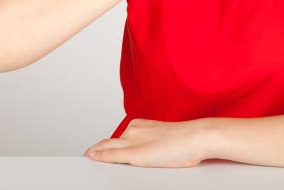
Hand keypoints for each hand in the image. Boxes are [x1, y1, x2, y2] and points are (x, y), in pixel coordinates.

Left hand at [83, 118, 212, 167]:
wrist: (197, 137)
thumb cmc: (187, 140)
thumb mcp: (165, 138)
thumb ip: (153, 142)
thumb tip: (151, 151)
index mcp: (141, 125)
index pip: (118, 137)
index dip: (104, 145)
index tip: (96, 150)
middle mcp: (134, 130)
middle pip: (109, 142)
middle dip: (97, 149)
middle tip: (87, 156)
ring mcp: (133, 142)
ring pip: (107, 147)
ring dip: (96, 154)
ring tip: (87, 159)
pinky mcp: (135, 154)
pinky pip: (111, 155)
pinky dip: (99, 157)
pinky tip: (91, 158)